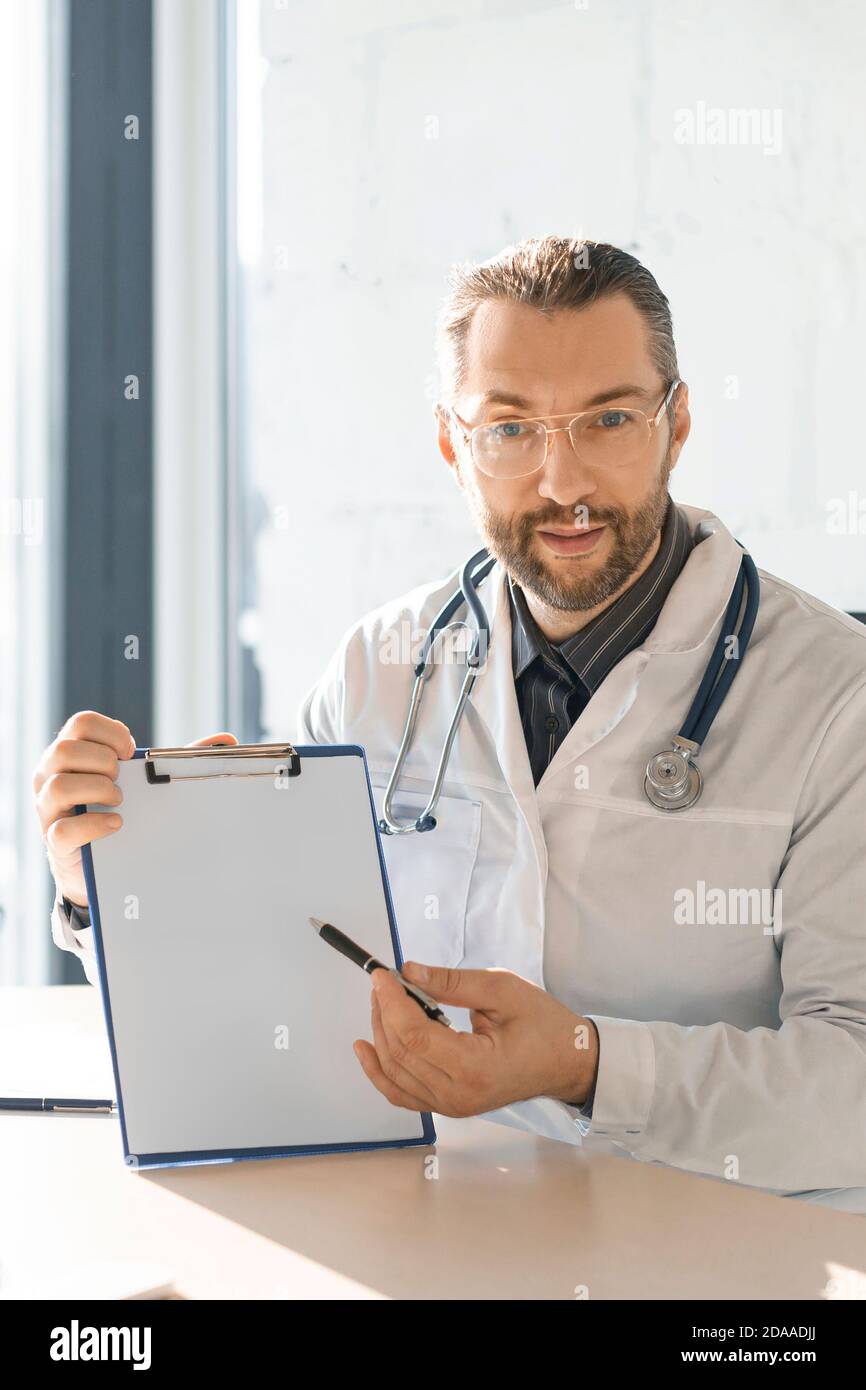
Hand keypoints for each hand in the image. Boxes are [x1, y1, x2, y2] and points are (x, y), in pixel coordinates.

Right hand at [33, 712, 237, 907]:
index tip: (131, 750)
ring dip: (97, 789)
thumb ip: (178, 759)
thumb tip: (227, 740)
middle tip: (123, 777)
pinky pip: (63, 829)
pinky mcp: (55, 840)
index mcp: (72, 752)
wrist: (104, 861)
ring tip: (120, 800)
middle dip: (102, 761)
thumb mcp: (145, 781)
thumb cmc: (121, 807)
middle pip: (65, 750)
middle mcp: (50, 775)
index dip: (111, 733)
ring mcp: (48, 808)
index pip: (81, 723)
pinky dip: (94, 825)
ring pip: (58, 786)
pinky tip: (117, 824)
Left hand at [353, 962, 598, 1116]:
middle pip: (400, 1053)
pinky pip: (402, 1093)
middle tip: (382, 981)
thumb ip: (451, 983)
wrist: (566, 1062)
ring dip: (380, 1034)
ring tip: (380, 1001)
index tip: (381, 974)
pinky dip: (379, 1070)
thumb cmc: (543, 1024)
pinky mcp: (448, 1105)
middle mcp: (457, 1095)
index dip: (391, 1002)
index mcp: (474, 1068)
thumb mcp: (501, 990)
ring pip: (394, 1073)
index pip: (414, 1037)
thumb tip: (408, 972)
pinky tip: (366, 1046)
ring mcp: (451, 1106)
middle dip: (383, 1012)